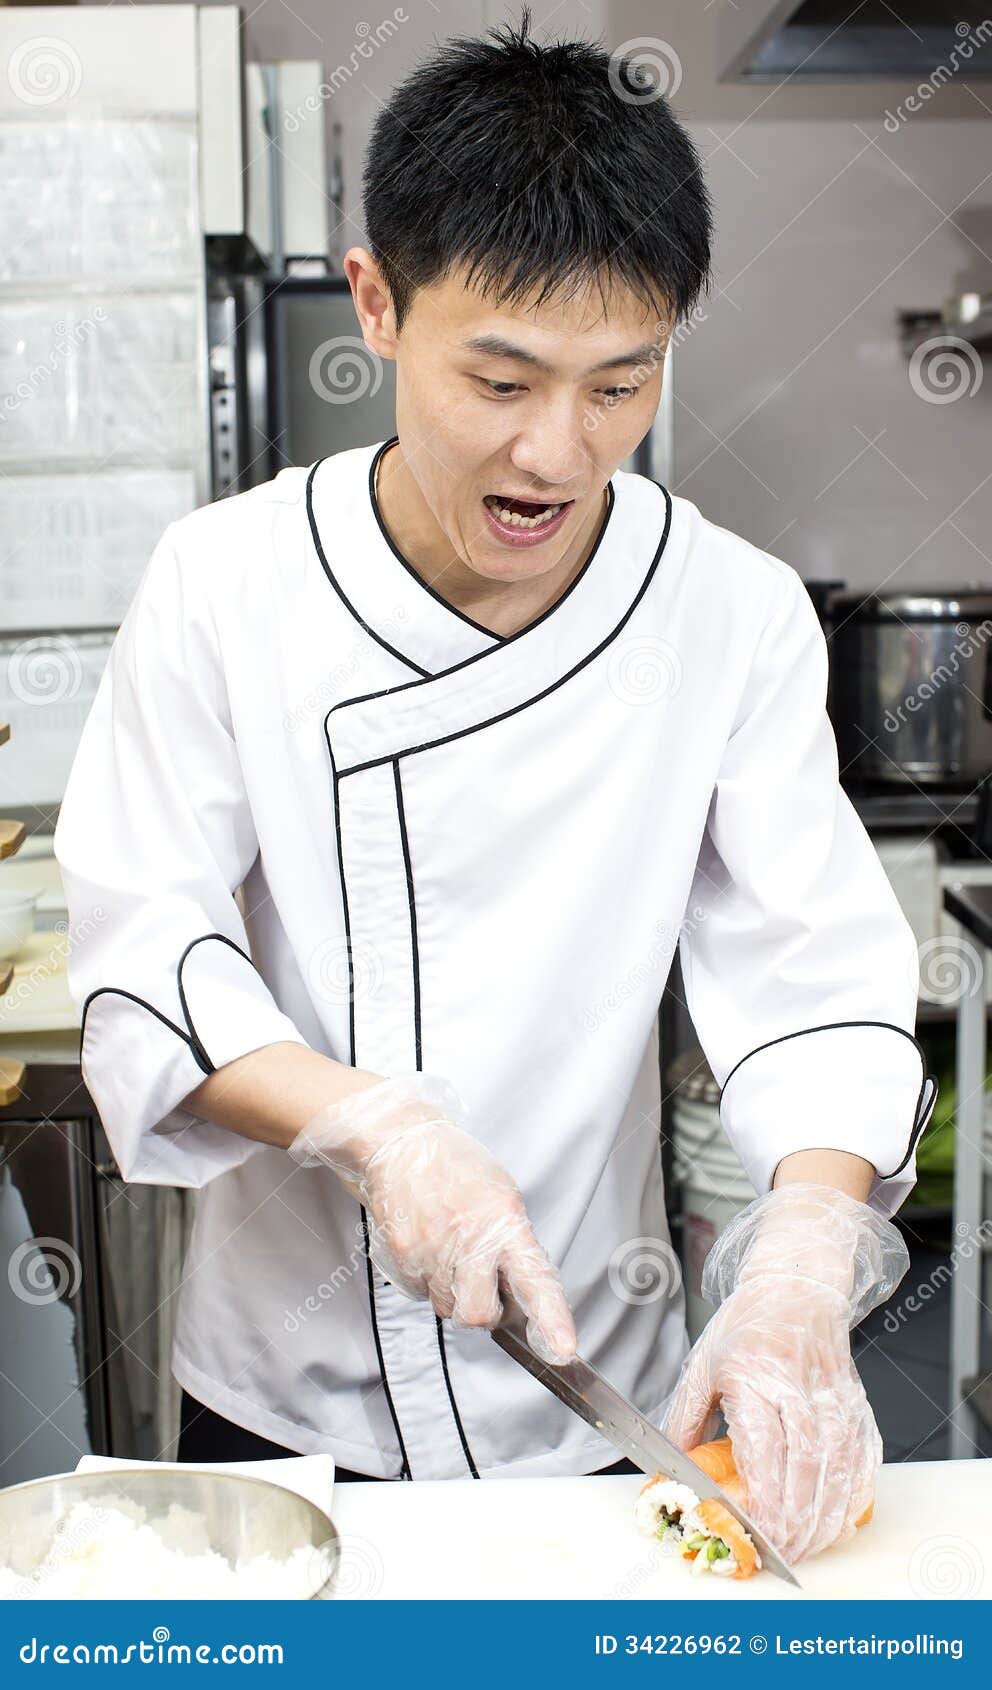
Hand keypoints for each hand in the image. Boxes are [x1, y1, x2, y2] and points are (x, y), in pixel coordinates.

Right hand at [287, 1072, 576, 1363]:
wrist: (402, 1144)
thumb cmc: (459, 1168)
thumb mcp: (503, 1196)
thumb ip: (513, 1243)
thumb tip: (520, 1290)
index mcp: (505, 1223)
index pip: (534, 1278)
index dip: (551, 1318)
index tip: (563, 1349)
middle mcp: (469, 1240)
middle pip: (478, 1314)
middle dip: (484, 1311)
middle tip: (483, 1284)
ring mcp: (431, 1250)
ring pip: (446, 1307)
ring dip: (453, 1292)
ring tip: (450, 1251)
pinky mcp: (401, 1254)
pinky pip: (420, 1291)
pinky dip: (428, 1279)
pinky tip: (429, 1246)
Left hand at [663, 1183, 908, 1562]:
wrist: (797, 1288)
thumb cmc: (747, 1325)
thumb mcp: (703, 1364)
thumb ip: (686, 1417)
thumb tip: (670, 1466)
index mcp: (755, 1379)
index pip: (764, 1451)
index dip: (762, 1499)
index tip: (750, 1529)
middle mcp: (799, 1393)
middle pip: (804, 1470)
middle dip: (791, 1523)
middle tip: (775, 1553)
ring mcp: (833, 1401)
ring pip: (837, 1472)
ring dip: (823, 1519)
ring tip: (803, 1548)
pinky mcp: (856, 1406)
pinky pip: (864, 1460)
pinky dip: (854, 1497)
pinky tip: (839, 1521)